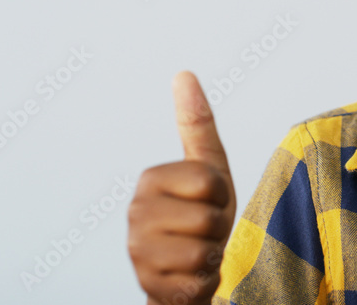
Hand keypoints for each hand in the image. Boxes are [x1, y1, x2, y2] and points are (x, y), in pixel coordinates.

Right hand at [128, 71, 236, 304]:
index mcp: (150, 179)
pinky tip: (190, 277)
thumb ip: (197, 124)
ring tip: (200, 252)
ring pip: (202, 252)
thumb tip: (184, 73)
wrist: (190, 271)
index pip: (210, 181)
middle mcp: (134, 214)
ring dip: (213, 256)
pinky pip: (196, 283)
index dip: (222, 194)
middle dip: (219, 227)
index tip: (210, 200)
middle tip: (206, 230)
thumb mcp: (209, 168)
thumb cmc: (204, 212)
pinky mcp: (148, 287)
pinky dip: (204, 282)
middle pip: (208, 217)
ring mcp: (137, 253)